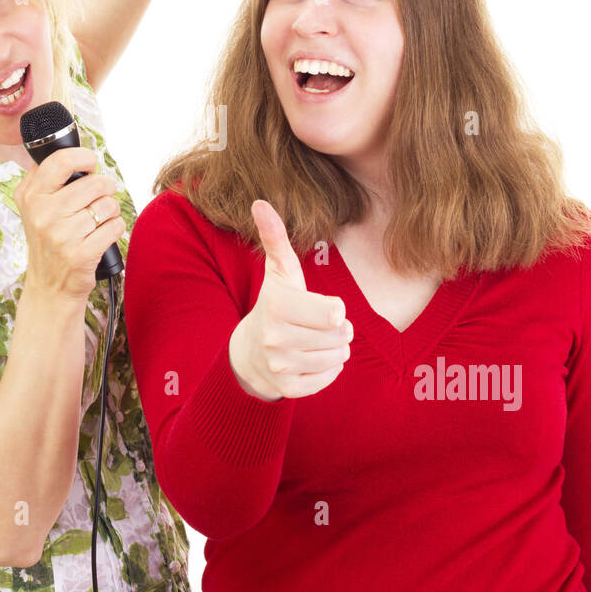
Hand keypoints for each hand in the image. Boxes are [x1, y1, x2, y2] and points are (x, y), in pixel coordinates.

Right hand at [14, 147, 125, 303]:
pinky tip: (102, 235)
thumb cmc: (49, 242)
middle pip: (95, 182)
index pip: (62, 160)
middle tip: (98, 200)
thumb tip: (75, 153)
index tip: (90, 165)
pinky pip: (115, 226)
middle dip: (105, 189)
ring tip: (98, 220)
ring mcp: (61, 235)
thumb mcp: (35, 208)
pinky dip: (115, 228)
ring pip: (109, 204)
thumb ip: (47, 178)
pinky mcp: (80, 254)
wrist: (49, 288)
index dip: (85, 158)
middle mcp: (42, 213)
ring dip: (111, 211)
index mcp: (30, 195)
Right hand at [228, 200, 352, 400]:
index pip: (335, 313)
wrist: (249, 353)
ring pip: (337, 357)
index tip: (322, 308)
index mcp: (277, 307)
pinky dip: (327, 370)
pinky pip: (329, 379)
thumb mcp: (278, 271)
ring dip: (334, 349)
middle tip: (321, 326)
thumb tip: (260, 202)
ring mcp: (281, 366)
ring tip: (316, 341)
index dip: (335, 310)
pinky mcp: (289, 389)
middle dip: (339, 330)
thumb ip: (274, 237)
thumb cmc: (275, 304)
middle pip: (341, 337)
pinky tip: (311, 359)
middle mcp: (276, 339)